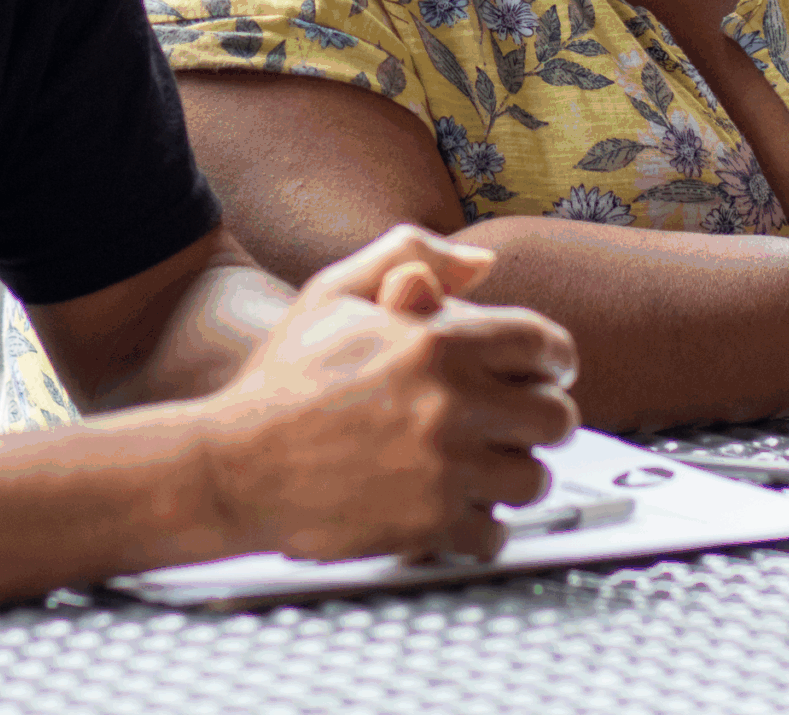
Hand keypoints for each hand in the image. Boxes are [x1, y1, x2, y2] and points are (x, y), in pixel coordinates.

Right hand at [199, 225, 579, 563]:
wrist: (233, 463)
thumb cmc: (282, 379)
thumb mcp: (334, 291)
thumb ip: (409, 254)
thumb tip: (482, 265)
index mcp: (437, 340)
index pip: (543, 345)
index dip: (552, 359)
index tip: (545, 373)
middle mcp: (451, 403)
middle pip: (555, 418)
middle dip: (540, 419)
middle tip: (513, 424)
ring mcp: (444, 469)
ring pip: (533, 479)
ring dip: (513, 475)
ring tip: (482, 468)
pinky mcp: (430, 525)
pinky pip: (495, 534)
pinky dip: (482, 528)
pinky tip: (455, 510)